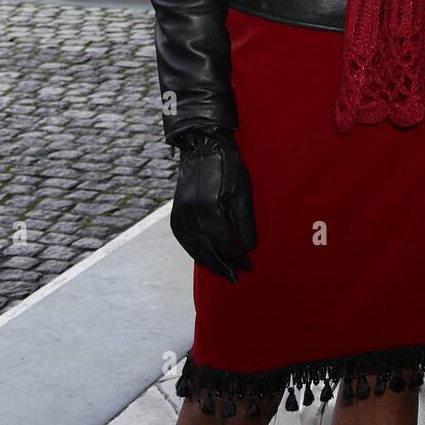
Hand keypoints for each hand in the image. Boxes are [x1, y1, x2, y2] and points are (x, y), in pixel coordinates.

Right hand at [170, 129, 256, 281]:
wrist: (201, 146)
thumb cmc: (227, 166)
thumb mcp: (242, 190)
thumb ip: (244, 220)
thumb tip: (249, 247)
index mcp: (209, 210)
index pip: (224, 243)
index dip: (236, 257)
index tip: (248, 265)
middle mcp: (191, 216)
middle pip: (207, 250)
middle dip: (222, 266)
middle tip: (235, 278)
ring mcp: (180, 215)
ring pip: (194, 248)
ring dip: (208, 261)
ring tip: (221, 271)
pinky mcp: (175, 213)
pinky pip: (183, 239)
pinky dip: (194, 251)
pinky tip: (203, 257)